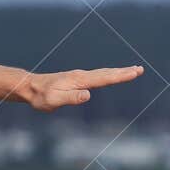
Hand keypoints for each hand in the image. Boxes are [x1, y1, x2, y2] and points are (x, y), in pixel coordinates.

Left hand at [23, 65, 143, 111]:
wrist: (28, 87)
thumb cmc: (41, 97)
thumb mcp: (54, 100)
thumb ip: (71, 98)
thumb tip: (88, 95)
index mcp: (79, 80)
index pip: (104, 78)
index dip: (120, 76)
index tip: (135, 72)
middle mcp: (81, 76)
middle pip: (106, 73)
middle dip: (123, 72)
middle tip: (140, 69)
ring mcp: (78, 76)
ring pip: (102, 73)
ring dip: (118, 72)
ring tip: (132, 70)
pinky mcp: (75, 79)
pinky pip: (96, 76)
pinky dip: (108, 74)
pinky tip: (111, 75)